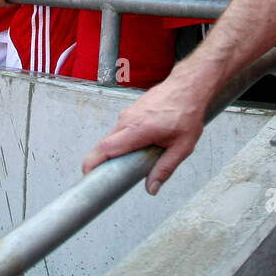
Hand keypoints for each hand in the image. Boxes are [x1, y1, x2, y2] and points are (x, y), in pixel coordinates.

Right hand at [82, 75, 208, 194]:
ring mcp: (128, 113)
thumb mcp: (182, 147)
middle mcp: (128, 119)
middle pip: (104, 144)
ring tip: (126, 163)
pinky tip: (135, 147)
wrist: (188, 87)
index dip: (93, 162)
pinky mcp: (130, 111)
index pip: (106, 147)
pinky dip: (121, 141)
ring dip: (114, 151)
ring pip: (112, 136)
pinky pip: (120, 129)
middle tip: (106, 178)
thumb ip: (165, 169)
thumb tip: (152, 188)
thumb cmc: (186, 113)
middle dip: (100, 161)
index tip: (87, 175)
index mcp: (139, 129)